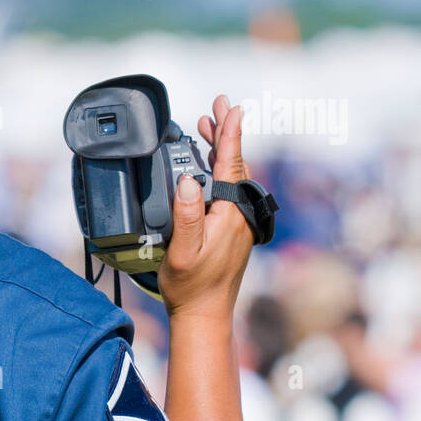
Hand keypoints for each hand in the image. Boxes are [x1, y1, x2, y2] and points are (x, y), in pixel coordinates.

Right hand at [157, 95, 255, 319]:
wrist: (204, 314)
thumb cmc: (190, 286)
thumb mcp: (182, 251)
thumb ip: (186, 215)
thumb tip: (188, 180)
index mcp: (230, 214)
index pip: (231, 164)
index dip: (229, 134)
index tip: (231, 108)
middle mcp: (238, 214)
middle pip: (234, 164)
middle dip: (225, 133)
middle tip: (217, 106)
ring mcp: (237, 221)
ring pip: (232, 175)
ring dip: (220, 150)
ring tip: (207, 127)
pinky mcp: (231, 229)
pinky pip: (228, 189)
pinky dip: (218, 169)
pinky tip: (206, 166)